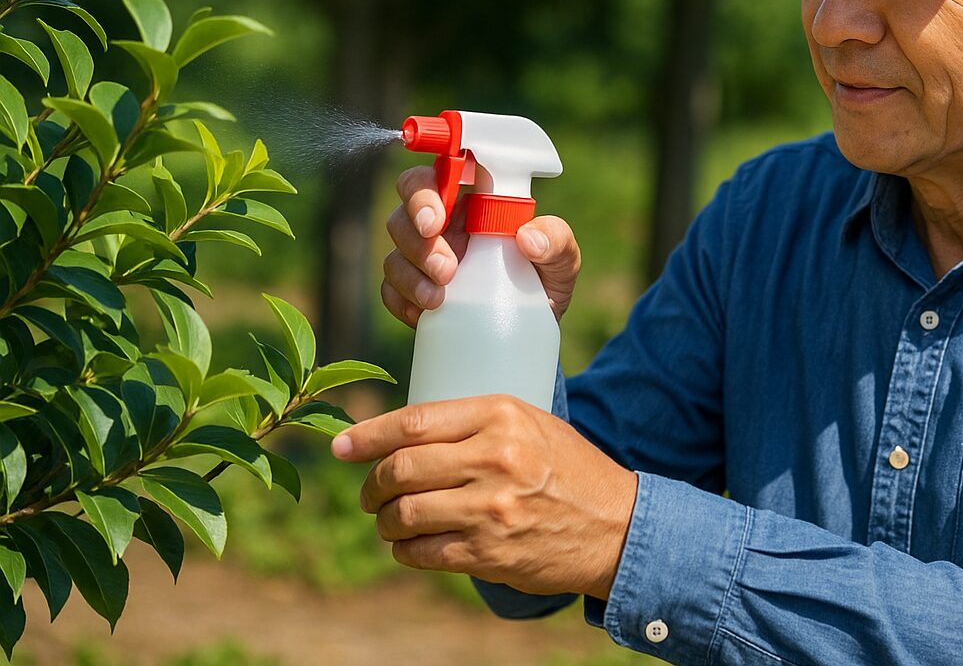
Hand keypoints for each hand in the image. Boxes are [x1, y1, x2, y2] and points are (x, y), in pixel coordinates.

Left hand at [332, 394, 637, 599]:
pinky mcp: (488, 552)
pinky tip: (412, 543)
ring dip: (385, 520)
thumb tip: (402, 433)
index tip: (340, 445)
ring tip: (391, 519)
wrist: (615, 525)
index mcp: (501, 415)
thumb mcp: (530, 423)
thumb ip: (474, 423)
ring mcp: (490, 509)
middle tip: (371, 492)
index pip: (414, 422)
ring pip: (404, 513)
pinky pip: (421, 552)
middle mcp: (494, 458)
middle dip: (372, 484)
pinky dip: (405, 549)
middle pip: (400, 469)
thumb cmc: (567, 468)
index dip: (367, 435)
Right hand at [381, 166, 581, 327]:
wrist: (530, 330)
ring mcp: (424, 256)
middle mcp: (445, 222)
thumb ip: (557, 241)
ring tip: (439, 298)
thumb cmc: (546, 282)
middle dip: (417, 235)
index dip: (427, 187)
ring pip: (395, 250)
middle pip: (407, 209)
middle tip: (446, 268)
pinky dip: (401, 299)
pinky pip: (389, 288)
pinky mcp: (413, 290)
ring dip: (411, 273)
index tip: (436, 217)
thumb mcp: (564, 260)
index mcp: (476, 200)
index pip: (441, 172)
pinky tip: (423, 313)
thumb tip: (528, 238)